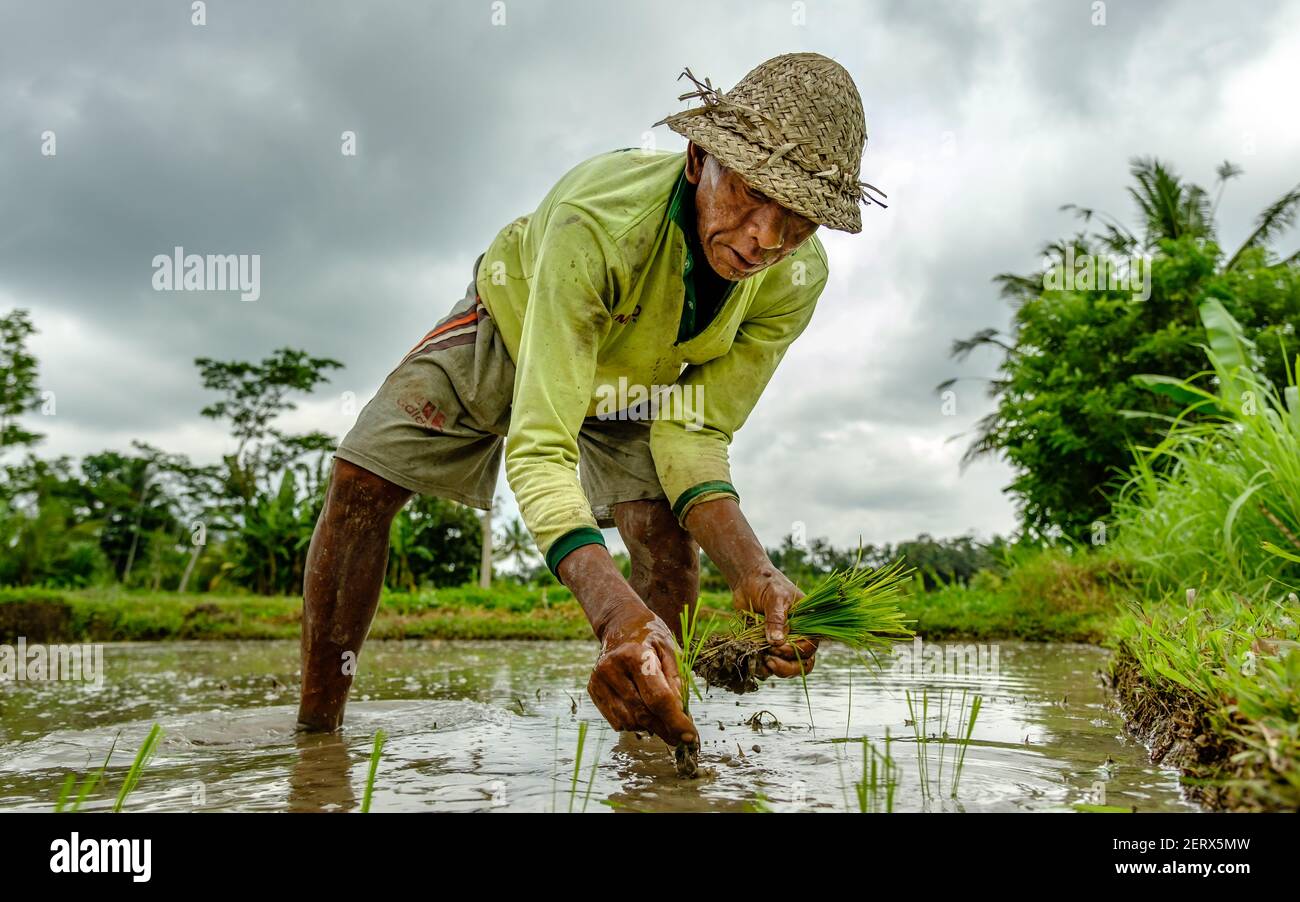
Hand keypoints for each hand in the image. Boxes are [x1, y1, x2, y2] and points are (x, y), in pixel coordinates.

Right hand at [587, 602, 697, 747]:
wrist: (621, 624)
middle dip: (665, 729)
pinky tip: (642, 708)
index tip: (690, 737)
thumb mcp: (672, 652)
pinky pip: (617, 721)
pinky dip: (634, 722)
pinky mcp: (592, 689)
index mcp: (635, 654)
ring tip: (661, 716)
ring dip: (649, 727)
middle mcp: (612, 668)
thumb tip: (679, 717)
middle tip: (681, 737)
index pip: (658, 698)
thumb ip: (677, 684)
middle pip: (643, 714)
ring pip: (629, 722)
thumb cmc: (652, 639)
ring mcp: (598, 680)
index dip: (676, 721)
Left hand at [733, 567, 817, 679]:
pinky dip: (760, 668)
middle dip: (786, 668)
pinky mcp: (765, 647)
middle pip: (801, 664)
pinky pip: (766, 665)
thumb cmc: (767, 583)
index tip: (777, 646)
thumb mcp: (775, 597)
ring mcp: (781, 644)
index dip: (795, 651)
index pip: (809, 647)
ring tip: (759, 659)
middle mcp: (797, 637)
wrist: (747, 580)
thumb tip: (777, 642)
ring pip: (784, 668)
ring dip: (772, 669)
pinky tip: (752, 660)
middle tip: (770, 661)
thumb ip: (776, 619)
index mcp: (807, 624)